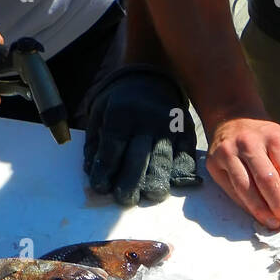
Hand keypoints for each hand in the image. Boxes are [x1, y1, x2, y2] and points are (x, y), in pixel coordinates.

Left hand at [84, 65, 201, 206]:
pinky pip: (186, 155)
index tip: (101, 187)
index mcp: (122, 112)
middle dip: (131, 183)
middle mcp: (148, 119)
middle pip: (139, 157)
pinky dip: (181, 172)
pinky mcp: (186, 130)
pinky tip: (174, 183)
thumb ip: (94, 142)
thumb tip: (92, 171)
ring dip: (157, 181)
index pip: (113, 147)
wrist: (150, 80)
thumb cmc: (119, 102)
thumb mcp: (99, 113)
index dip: (106, 170)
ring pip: (164, 159)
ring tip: (150, 195)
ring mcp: (170, 125)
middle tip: (125, 199)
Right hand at [206, 117, 279, 229]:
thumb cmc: (269, 139)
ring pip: (246, 188)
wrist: (235, 120)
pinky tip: (256, 214)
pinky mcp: (215, 162)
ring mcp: (230, 151)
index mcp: (275, 138)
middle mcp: (250, 142)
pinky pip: (231, 189)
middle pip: (267, 181)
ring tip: (272, 223)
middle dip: (279, 206)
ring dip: (261, 210)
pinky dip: (245, 205)